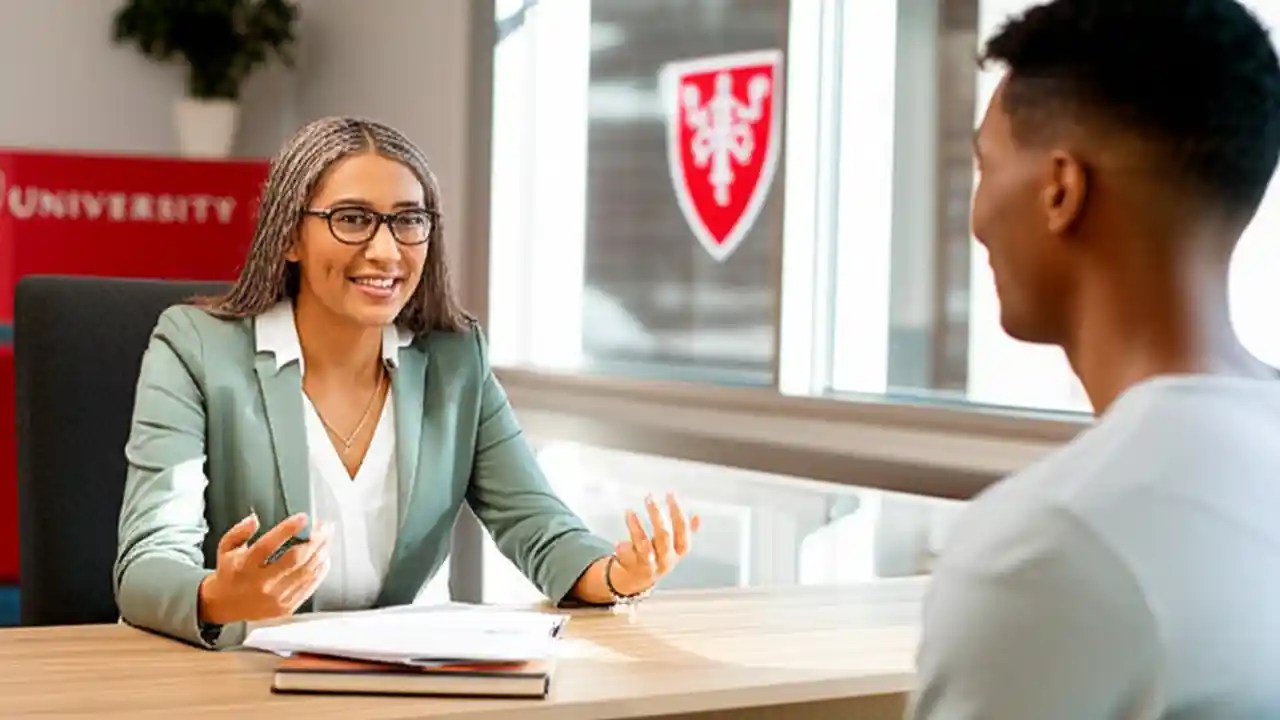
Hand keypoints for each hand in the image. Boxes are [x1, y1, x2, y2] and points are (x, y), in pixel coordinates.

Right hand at [197, 512, 330, 624]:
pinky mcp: (286, 607)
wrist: (225, 606)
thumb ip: (239, 531)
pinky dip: (320, 570)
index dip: (287, 529)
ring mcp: (275, 598)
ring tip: (327, 538)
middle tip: (324, 526)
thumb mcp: (225, 548)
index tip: (303, 517)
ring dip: (321, 552)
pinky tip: (324, 557)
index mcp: (244, 567)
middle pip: (295, 559)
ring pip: (306, 572)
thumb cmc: (229, 573)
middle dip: (314, 540)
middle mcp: (261, 584)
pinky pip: (309, 586)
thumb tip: (254, 519)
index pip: (267, 545)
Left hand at [609, 493, 700, 596]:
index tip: (670, 494)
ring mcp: (649, 564)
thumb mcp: (674, 547)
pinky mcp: (632, 568)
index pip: (682, 530)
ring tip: (629, 511)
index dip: (678, 512)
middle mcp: (666, 559)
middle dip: (657, 515)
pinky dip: (622, 548)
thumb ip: (685, 532)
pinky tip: (618, 540)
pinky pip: (627, 556)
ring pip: (644, 546)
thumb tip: (697, 516)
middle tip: (649, 497)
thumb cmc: (659, 557)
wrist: (638, 581)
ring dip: (636, 527)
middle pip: (664, 536)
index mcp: (679, 552)